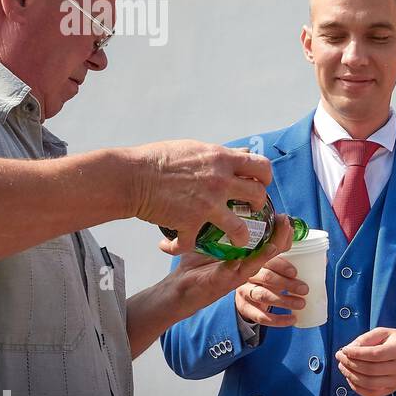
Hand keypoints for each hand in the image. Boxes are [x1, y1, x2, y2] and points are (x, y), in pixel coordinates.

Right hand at [129, 140, 272, 252]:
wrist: (130, 176)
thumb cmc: (158, 158)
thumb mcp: (195, 147)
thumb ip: (220, 154)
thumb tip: (240, 153)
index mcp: (222, 159)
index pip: (261, 166)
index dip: (265, 177)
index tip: (260, 184)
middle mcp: (220, 181)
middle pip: (257, 196)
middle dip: (259, 205)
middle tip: (252, 209)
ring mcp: (207, 204)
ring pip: (239, 229)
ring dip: (241, 238)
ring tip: (238, 241)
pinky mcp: (189, 222)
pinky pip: (191, 244)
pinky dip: (178, 247)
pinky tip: (171, 245)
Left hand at [172, 214, 294, 314]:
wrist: (178, 290)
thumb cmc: (195, 267)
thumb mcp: (210, 243)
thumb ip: (220, 228)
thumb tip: (223, 204)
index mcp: (245, 257)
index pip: (271, 244)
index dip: (281, 232)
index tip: (283, 217)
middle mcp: (245, 266)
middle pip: (271, 251)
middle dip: (281, 237)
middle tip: (285, 221)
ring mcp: (236, 275)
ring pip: (258, 262)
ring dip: (269, 249)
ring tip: (276, 239)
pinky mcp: (222, 282)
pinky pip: (234, 272)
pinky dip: (240, 263)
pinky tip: (244, 255)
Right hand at [231, 219, 308, 327]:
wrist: (246, 295)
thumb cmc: (267, 279)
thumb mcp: (275, 269)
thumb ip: (293, 264)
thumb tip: (323, 261)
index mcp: (257, 261)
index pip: (268, 261)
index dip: (282, 266)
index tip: (295, 273)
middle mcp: (248, 275)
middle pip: (266, 278)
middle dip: (287, 284)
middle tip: (304, 290)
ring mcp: (244, 292)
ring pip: (264, 296)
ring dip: (284, 301)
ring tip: (301, 304)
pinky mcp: (244, 308)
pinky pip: (261, 316)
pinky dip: (278, 320)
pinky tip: (291, 319)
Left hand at [337, 327, 395, 395]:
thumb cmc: (395, 341)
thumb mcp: (383, 332)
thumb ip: (366, 338)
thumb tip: (349, 350)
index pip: (376, 354)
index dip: (357, 353)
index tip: (344, 349)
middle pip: (371, 370)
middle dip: (350, 363)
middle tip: (340, 357)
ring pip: (369, 383)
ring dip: (351, 375)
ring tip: (342, 366)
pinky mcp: (391, 390)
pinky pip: (371, 394)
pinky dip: (357, 388)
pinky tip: (350, 378)